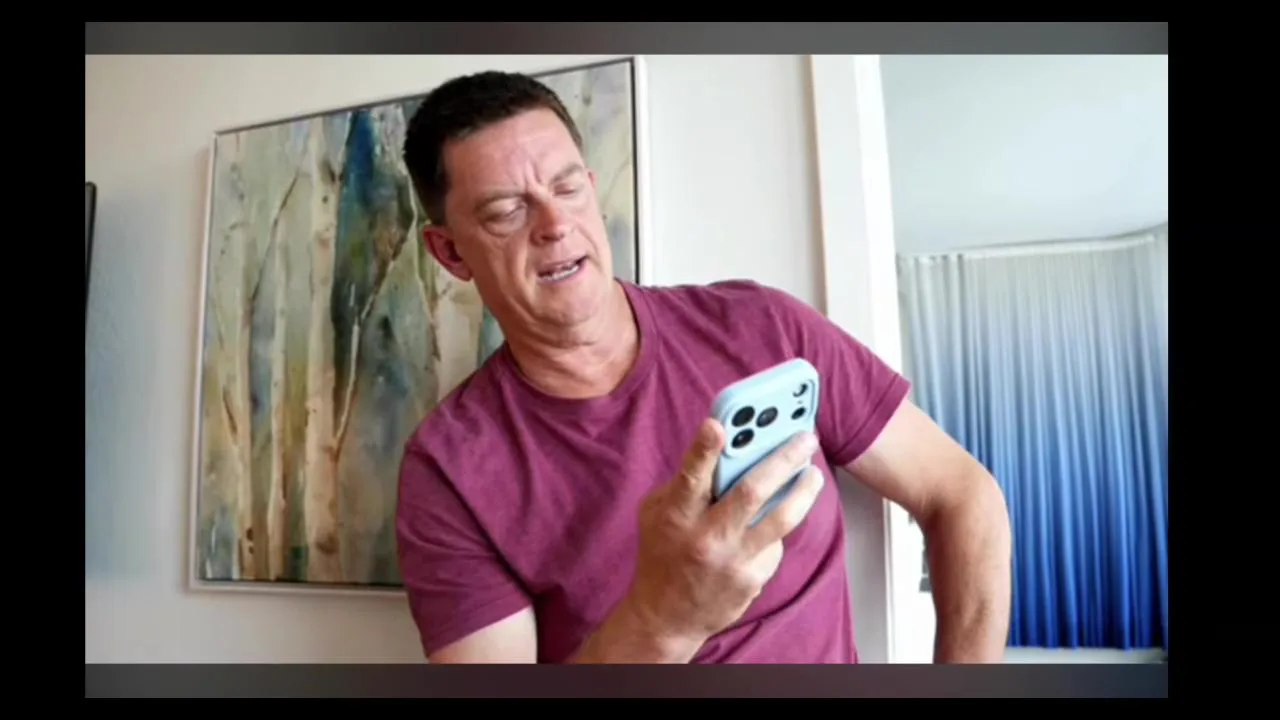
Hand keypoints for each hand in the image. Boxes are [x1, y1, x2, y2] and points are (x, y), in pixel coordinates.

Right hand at [621, 418, 825, 654]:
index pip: (691, 478)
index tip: (717, 424)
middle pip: (751, 492)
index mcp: (677, 516)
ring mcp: (733, 560)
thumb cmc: (663, 552)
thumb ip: (685, 483)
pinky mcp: (753, 578)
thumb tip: (725, 449)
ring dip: (803, 491)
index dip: (703, 450)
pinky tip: (779, 516)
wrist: (668, 616)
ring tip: (813, 473)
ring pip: (780, 519)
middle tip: (805, 439)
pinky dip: (778, 525)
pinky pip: (774, 542)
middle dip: (783, 459)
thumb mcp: (657, 513)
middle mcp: (706, 537)